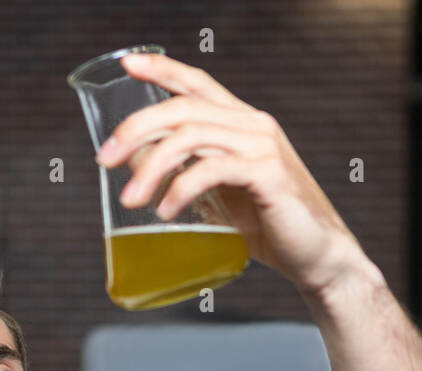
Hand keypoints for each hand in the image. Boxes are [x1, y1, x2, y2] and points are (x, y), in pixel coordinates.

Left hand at [94, 52, 370, 298]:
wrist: (315, 256)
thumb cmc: (268, 226)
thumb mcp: (219, 193)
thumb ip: (187, 172)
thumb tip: (138, 163)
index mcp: (241, 123)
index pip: (198, 83)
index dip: (162, 69)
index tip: (127, 64)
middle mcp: (253, 125)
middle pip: (183, 107)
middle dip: (136, 128)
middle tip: (105, 159)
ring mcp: (262, 147)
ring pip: (191, 136)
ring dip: (151, 167)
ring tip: (130, 200)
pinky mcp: (268, 175)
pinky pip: (212, 169)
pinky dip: (181, 189)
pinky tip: (165, 212)